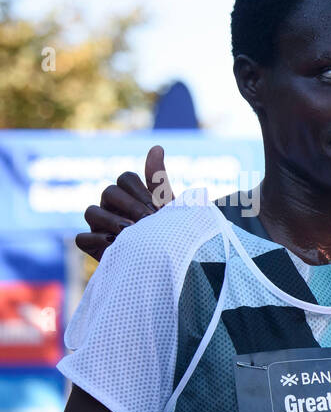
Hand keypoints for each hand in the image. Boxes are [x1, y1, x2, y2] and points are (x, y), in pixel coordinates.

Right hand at [76, 146, 171, 261]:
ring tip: (130, 232)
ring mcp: (99, 226)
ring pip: (90, 211)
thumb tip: (156, 147)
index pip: (125, 178)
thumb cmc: (169, 234)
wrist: (168, 264)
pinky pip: (81, 238)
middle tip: (148, 221)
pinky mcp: (92, 246)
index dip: (140, 190)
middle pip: (108, 191)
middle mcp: (111, 206)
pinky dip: (96, 240)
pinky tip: (115, 244)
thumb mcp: (169, 208)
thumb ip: (159, 179)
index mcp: (129, 194)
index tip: (157, 207)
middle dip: (130, 205)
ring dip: (111, 220)